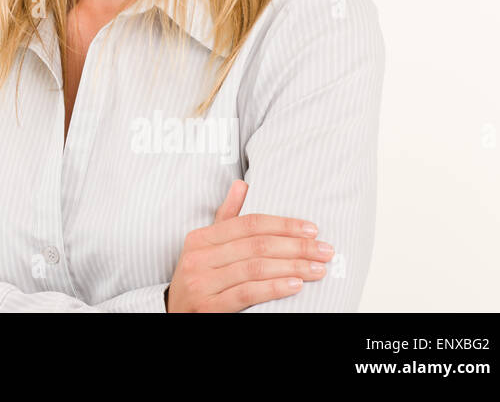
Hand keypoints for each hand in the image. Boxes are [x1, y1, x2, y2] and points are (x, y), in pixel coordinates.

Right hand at [165, 179, 333, 311]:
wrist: (174, 314)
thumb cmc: (198, 278)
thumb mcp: (205, 247)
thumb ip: (226, 217)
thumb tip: (241, 185)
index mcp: (200, 239)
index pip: (248, 224)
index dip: (283, 224)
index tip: (311, 229)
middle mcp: (199, 258)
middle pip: (256, 246)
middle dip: (295, 247)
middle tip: (324, 250)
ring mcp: (202, 283)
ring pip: (255, 269)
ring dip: (292, 267)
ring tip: (318, 269)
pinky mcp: (209, 307)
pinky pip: (247, 294)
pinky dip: (274, 288)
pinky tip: (296, 285)